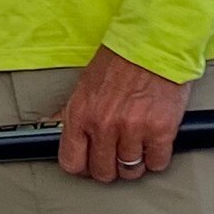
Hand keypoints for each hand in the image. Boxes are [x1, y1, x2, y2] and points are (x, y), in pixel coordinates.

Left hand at [57, 46, 190, 185]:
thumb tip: (52, 126)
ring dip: (134, 163)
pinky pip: (157, 163)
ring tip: (138, 146)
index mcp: (81, 114)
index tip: (90, 164)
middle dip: (110, 167)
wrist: (155, 41)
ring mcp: (133, 129)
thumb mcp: (85, 84)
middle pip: (103, 171)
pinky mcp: (161, 131)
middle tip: (117, 154)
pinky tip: (155, 143)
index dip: (82, 167)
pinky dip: (156, 157)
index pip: (71, 162)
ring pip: (130, 170)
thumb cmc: (121, 60)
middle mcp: (104, 125)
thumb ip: (70, 112)